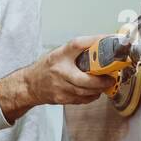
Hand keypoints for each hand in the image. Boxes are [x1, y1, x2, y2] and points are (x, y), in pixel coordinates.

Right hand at [0, 35, 115, 122]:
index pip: (78, 45)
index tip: (108, 40)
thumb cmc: (47, 67)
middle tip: (111, 77)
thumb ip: (76, 52)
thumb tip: (101, 48)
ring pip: (85, 91)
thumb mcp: (59, 54)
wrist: (29, 84)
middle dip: (101, 80)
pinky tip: (94, 91)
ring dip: (99, 89)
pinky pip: (82, 99)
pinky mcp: (61, 98)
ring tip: (105, 83)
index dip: (95, 41)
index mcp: (60, 55)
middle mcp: (59, 70)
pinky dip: (91, 96)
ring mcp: (60, 86)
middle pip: (85, 79)